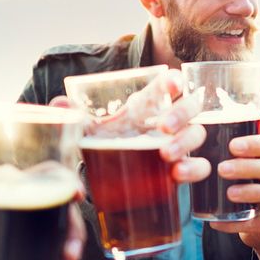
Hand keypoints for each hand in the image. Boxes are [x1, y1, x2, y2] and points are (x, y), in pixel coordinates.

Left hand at [49, 80, 210, 185]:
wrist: (107, 179)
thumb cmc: (103, 146)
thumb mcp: (85, 131)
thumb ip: (72, 118)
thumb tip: (60, 105)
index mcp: (148, 105)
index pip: (167, 84)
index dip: (174, 80)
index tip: (172, 85)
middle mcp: (168, 121)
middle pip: (190, 105)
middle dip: (182, 113)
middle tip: (164, 128)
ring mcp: (179, 144)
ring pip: (197, 134)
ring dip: (186, 142)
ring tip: (166, 156)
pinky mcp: (183, 169)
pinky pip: (200, 165)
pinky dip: (194, 168)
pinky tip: (178, 175)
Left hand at [210, 134, 259, 259]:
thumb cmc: (250, 189)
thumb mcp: (248, 172)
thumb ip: (230, 159)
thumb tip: (190, 147)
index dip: (254, 144)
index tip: (232, 145)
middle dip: (247, 167)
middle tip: (221, 169)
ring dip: (251, 192)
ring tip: (229, 193)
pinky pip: (258, 223)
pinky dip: (237, 223)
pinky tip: (218, 222)